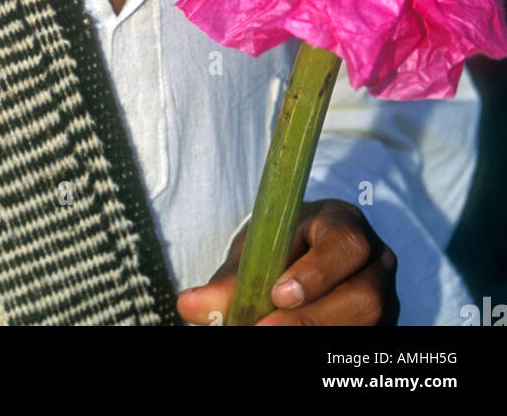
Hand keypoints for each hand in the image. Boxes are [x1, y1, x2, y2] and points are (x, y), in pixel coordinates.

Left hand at [176, 198, 399, 325]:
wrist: (299, 260)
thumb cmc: (278, 248)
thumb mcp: (254, 254)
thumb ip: (228, 280)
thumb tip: (188, 305)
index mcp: (344, 225)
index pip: (345, 243)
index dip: (317, 272)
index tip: (278, 294)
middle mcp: (374, 261)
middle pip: (365, 294)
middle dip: (314, 318)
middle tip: (266, 329)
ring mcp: (383, 297)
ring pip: (369, 322)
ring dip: (319, 333)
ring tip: (272, 335)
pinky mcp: (380, 326)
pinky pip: (363, 338)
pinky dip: (326, 345)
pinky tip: (291, 343)